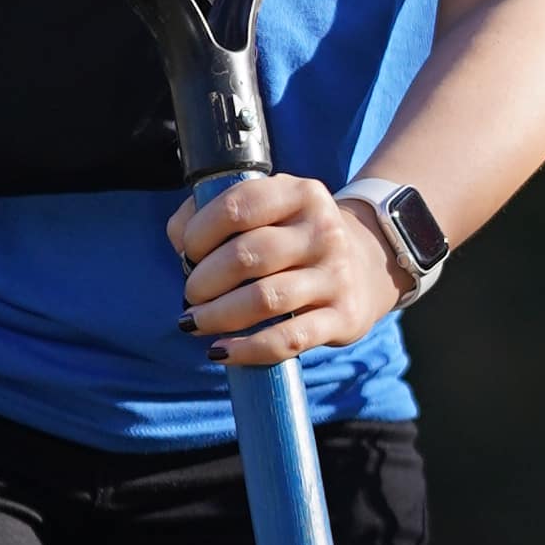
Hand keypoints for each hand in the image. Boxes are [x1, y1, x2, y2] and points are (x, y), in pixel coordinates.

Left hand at [173, 173, 402, 364]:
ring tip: (194, 323)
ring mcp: (336, 275)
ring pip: (265, 300)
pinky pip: (288, 339)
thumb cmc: (291, 237)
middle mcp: (323, 231)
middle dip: (204, 281)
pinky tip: (219, 351)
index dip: (200, 233)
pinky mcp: (343, 317)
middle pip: (248, 256)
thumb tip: (180, 240)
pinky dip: (247, 350)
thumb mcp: (265, 209)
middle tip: (192, 294)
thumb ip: (212, 213)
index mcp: (300, 194)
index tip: (188, 252)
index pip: (237, 207)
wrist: (365, 263)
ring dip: (217, 316)